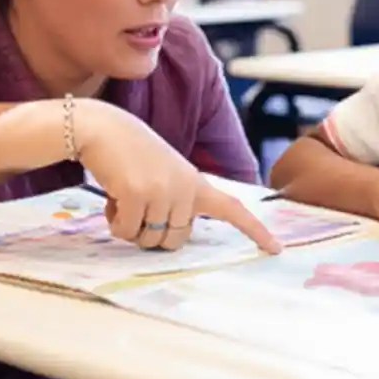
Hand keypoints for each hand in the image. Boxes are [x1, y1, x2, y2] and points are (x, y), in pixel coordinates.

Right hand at [77, 102, 280, 253]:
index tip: (276, 250)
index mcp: (196, 182)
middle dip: (152, 234)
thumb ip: (178, 201)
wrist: (102, 128)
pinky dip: (115, 223)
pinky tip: (113, 196)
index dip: (254, 231)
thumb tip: (174, 236)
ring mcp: (163, 191)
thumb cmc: (130, 154)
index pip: (233, 209)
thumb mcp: (166, 174)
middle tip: (138, 206)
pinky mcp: (137, 195)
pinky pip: (126, 232)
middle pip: (175, 242)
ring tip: (125, 195)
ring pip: (148, 240)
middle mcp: (185, 188)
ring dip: (130, 227)